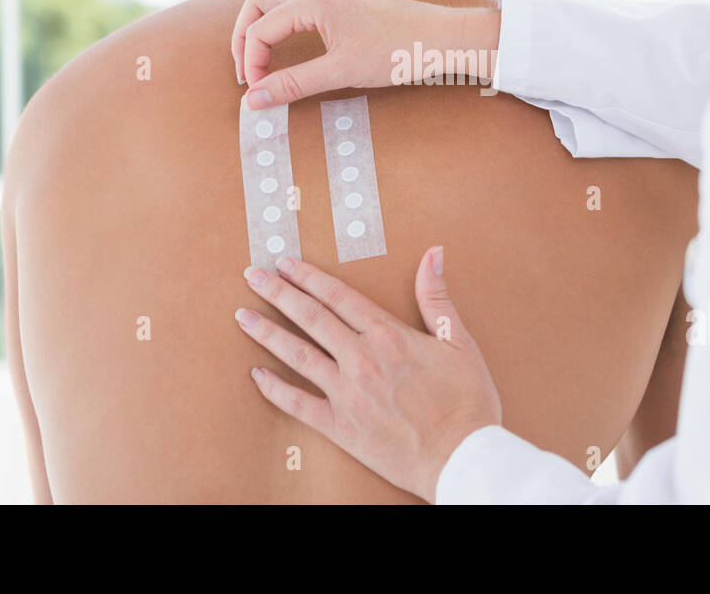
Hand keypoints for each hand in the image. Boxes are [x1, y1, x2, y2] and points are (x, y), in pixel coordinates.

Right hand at [229, 0, 498, 108]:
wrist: (440, 37)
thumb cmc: (397, 53)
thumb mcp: (340, 73)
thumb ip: (294, 85)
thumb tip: (255, 101)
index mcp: (313, 1)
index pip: (261, 29)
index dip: (251, 61)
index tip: (256, 90)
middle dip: (245, 33)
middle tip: (246, 68)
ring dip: (261, 6)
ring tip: (258, 37)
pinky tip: (292, 11)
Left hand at [234, 247, 501, 501]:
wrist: (462, 456)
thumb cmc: (467, 401)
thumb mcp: (458, 341)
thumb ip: (437, 297)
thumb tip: (434, 253)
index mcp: (388, 334)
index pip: (338, 296)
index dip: (309, 277)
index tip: (285, 263)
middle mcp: (360, 358)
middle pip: (310, 317)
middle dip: (278, 293)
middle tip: (251, 275)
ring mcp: (346, 393)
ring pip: (297, 354)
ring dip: (267, 332)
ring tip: (242, 315)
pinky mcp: (340, 426)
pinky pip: (298, 404)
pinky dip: (274, 389)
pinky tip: (256, 375)